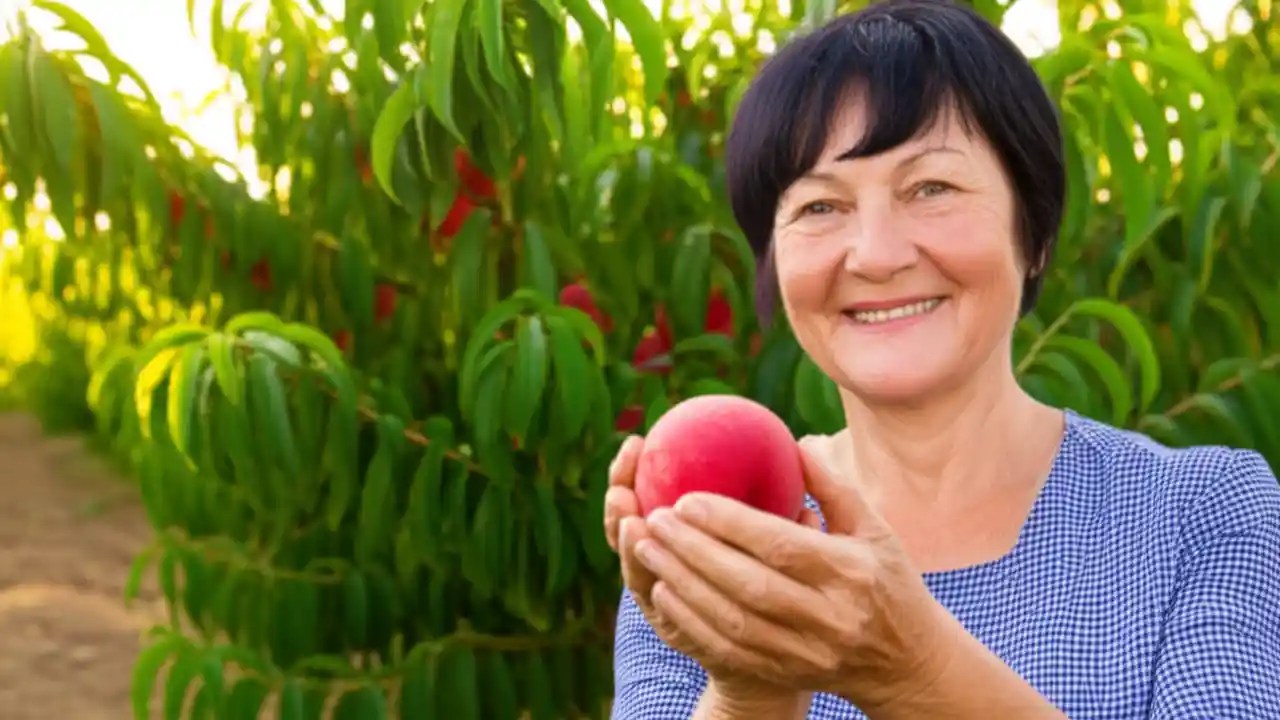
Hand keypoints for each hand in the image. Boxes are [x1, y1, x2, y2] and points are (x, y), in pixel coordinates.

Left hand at [629, 436, 957, 708]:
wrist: (906, 663)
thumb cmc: (886, 580)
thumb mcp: (874, 529)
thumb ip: (833, 487)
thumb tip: (792, 440)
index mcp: (850, 573)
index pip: (780, 546)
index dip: (729, 523)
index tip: (685, 498)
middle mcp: (829, 616)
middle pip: (748, 584)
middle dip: (693, 551)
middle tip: (654, 519)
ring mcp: (806, 651)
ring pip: (731, 620)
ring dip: (682, 584)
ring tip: (645, 548)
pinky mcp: (786, 673)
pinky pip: (727, 651)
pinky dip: (690, 621)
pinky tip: (662, 592)